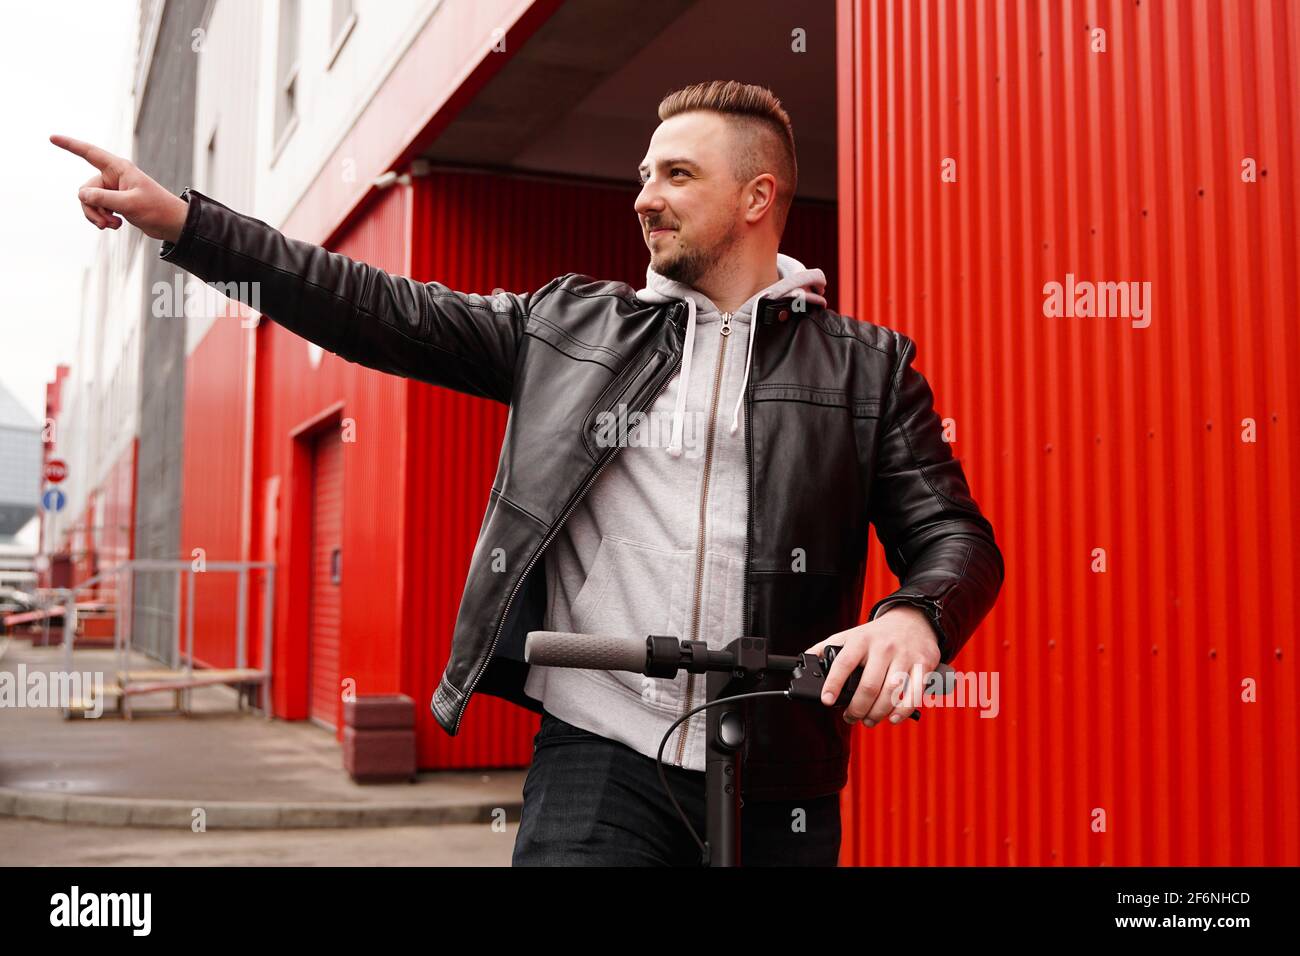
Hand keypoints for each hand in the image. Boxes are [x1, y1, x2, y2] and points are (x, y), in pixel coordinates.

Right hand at [50, 134, 188, 241]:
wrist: (172, 224)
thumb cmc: (158, 209)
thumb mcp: (129, 204)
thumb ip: (103, 199)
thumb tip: (81, 195)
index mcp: (119, 169)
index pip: (89, 153)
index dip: (70, 145)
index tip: (53, 138)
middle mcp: (114, 177)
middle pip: (86, 189)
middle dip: (92, 208)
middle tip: (106, 222)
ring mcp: (114, 190)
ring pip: (90, 202)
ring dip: (97, 216)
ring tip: (113, 226)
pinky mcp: (116, 203)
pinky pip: (97, 209)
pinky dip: (102, 219)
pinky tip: (116, 226)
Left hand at [804, 605, 940, 725]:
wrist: (913, 619)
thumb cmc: (877, 634)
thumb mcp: (851, 635)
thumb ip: (827, 648)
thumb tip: (805, 662)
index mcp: (861, 640)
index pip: (843, 663)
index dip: (833, 684)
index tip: (827, 701)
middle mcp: (884, 647)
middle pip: (869, 686)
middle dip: (857, 708)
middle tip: (851, 717)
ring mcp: (905, 656)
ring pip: (891, 693)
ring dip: (877, 713)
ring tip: (868, 720)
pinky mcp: (924, 664)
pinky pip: (914, 694)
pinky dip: (902, 711)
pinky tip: (892, 718)